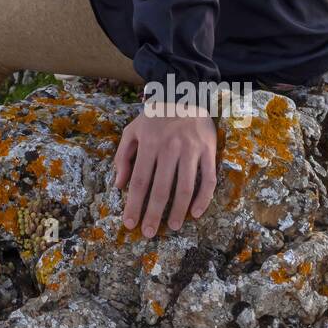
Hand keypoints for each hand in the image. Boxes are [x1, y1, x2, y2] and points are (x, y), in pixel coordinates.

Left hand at [114, 108, 216, 236]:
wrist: (185, 94)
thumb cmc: (155, 116)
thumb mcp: (133, 130)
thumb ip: (123, 156)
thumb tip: (119, 184)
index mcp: (150, 144)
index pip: (140, 181)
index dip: (134, 204)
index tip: (129, 223)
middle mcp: (170, 148)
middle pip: (161, 188)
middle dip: (154, 214)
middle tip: (149, 233)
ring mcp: (191, 151)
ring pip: (185, 187)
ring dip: (179, 211)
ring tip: (174, 227)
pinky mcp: (209, 151)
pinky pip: (208, 179)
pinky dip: (203, 198)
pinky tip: (196, 212)